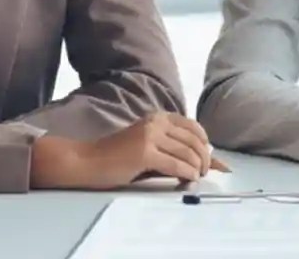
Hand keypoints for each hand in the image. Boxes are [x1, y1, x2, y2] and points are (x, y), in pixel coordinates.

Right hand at [30, 112, 216, 188]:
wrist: (88, 162)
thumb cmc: (119, 158)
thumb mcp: (150, 148)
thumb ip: (175, 151)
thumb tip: (210, 161)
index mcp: (159, 117)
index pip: (193, 127)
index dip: (206, 144)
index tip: (210, 160)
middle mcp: (156, 122)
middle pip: (194, 140)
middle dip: (205, 159)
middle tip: (203, 173)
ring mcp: (150, 136)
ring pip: (188, 153)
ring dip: (197, 168)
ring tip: (195, 178)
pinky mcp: (145, 153)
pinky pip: (177, 165)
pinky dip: (187, 174)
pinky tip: (188, 180)